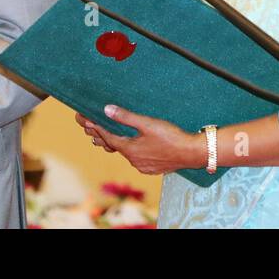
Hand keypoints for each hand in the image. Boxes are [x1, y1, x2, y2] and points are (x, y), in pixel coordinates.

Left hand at [75, 104, 202, 174]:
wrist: (191, 153)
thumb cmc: (171, 137)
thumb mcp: (147, 123)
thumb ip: (126, 117)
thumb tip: (107, 110)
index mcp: (130, 149)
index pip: (108, 138)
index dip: (97, 129)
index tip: (87, 122)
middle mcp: (134, 161)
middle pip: (114, 148)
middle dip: (102, 137)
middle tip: (92, 129)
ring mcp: (143, 167)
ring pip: (126, 154)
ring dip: (117, 145)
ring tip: (109, 137)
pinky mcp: (152, 169)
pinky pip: (136, 159)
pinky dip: (131, 152)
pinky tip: (134, 147)